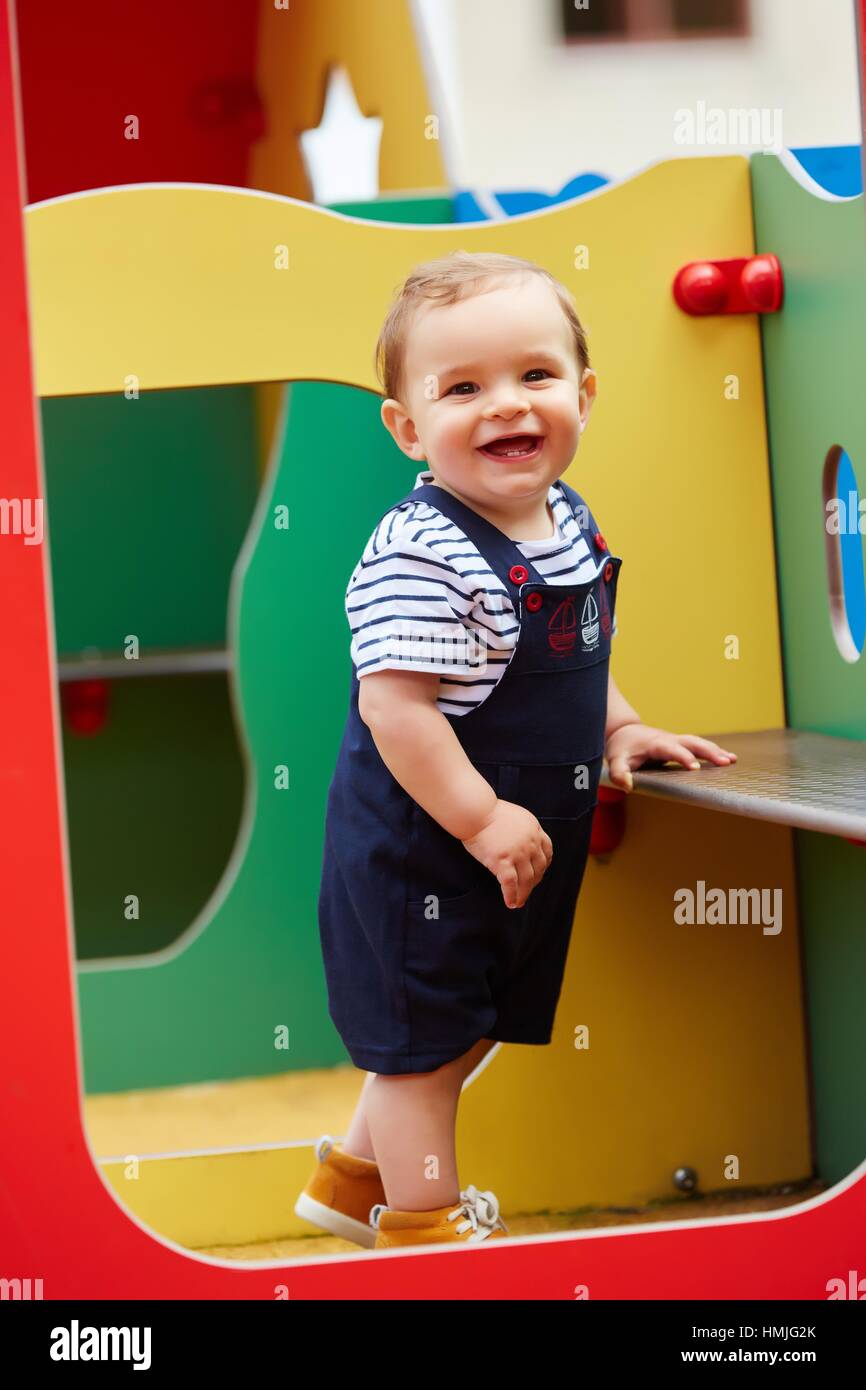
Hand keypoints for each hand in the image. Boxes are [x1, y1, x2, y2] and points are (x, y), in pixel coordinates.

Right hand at [461, 799, 552, 909]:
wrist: (475, 811)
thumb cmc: (488, 812)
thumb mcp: (515, 816)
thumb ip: (521, 830)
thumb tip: (519, 842)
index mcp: (534, 829)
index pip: (547, 852)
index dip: (544, 865)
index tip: (538, 873)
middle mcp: (530, 842)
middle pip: (539, 869)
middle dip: (534, 882)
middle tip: (527, 891)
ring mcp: (517, 852)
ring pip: (527, 880)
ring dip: (524, 894)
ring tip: (519, 903)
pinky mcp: (502, 861)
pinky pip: (510, 884)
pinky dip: (511, 896)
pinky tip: (510, 903)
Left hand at [605, 723, 736, 792]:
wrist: (625, 732)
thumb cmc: (622, 748)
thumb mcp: (615, 760)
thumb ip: (618, 773)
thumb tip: (627, 785)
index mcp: (655, 744)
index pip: (672, 749)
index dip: (684, 757)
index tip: (695, 768)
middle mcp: (669, 739)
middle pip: (692, 742)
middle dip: (708, 752)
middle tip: (725, 762)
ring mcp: (676, 740)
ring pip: (698, 742)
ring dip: (715, 750)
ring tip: (732, 760)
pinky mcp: (680, 744)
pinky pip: (699, 746)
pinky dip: (713, 751)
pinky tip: (728, 758)